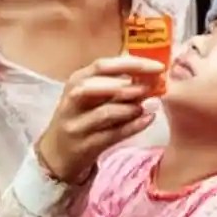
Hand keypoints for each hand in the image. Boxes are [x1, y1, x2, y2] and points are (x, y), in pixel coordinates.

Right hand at [35, 55, 164, 183]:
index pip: (103, 65)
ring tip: (149, 104)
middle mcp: (72, 100)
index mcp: (76, 80)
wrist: (58, 153)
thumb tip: (151, 75)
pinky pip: (111, 135)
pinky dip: (133, 126)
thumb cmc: (82, 116)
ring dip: (130, 107)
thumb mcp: (92, 95)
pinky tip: (148, 119)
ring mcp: (76, 124)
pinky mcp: (84, 146)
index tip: (158, 66)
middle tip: (153, 86)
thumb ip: (117, 83)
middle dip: (129, 85)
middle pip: (98, 86)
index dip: (132, 64)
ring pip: (105, 112)